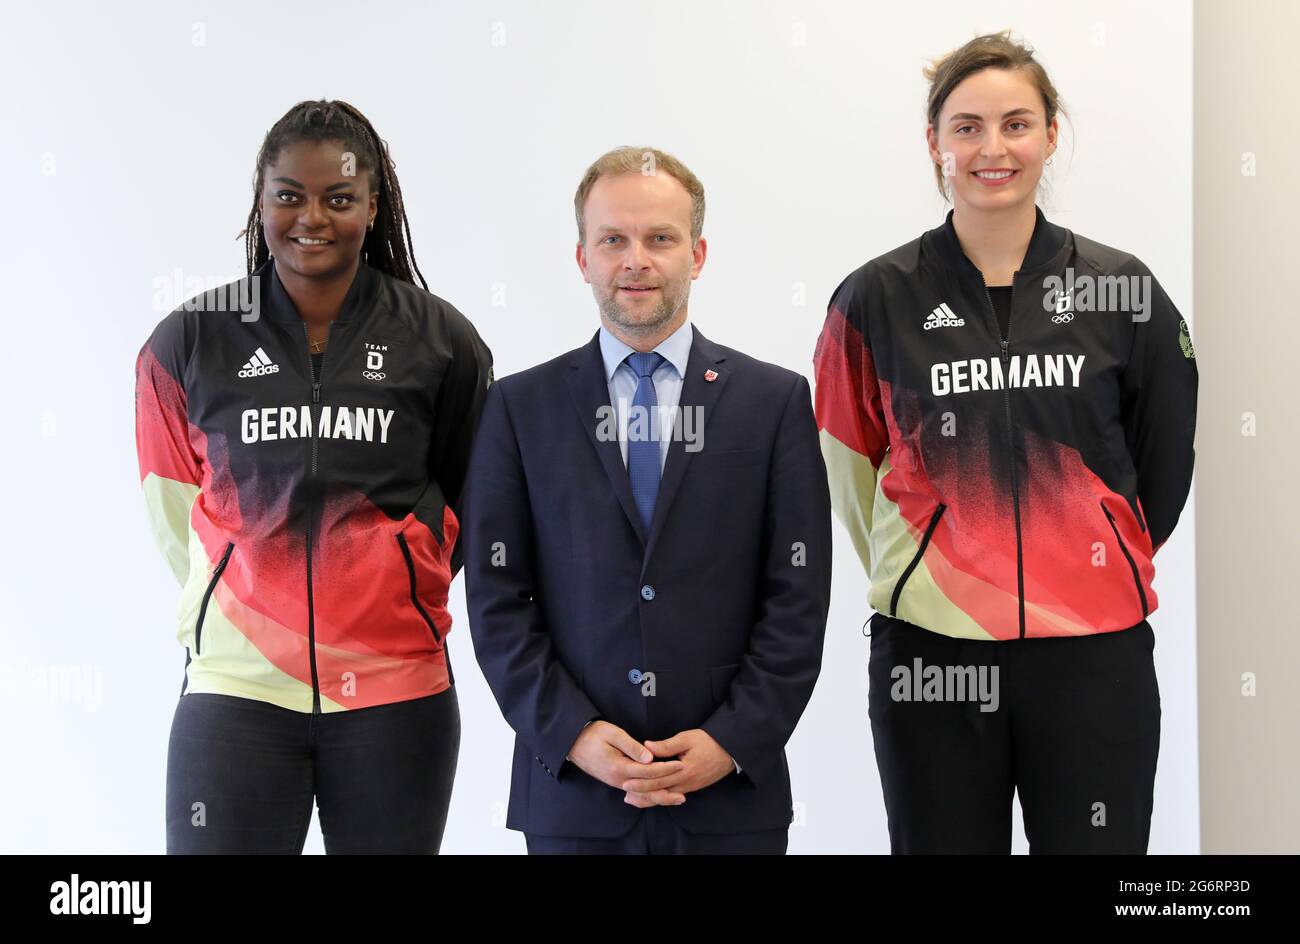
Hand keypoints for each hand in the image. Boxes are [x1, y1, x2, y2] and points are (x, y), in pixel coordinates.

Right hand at [566, 720, 685, 793]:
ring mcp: (616, 783)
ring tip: (676, 799)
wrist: (573, 742)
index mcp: (619, 767)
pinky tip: (658, 795)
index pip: (648, 772)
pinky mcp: (616, 781)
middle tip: (685, 794)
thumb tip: (650, 758)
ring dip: (659, 797)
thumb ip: (632, 746)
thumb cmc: (593, 734)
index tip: (681, 765)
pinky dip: (648, 796)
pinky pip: (636, 792)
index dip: (666, 769)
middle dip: (667, 790)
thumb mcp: (613, 734)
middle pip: (647, 789)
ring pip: (642, 794)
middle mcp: (618, 780)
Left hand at [622, 729, 734, 807]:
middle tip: (625, 794)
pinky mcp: (693, 786)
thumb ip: (666, 745)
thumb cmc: (709, 741)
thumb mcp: (687, 739)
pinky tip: (653, 795)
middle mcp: (686, 783)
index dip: (641, 782)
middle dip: (642, 794)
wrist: (731, 750)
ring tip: (634, 798)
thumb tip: (646, 746)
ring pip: (666, 796)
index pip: (657, 780)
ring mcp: (690, 787)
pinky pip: (673, 795)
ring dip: (650, 798)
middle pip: (660, 792)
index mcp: (683, 771)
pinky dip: (661, 796)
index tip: (626, 782)